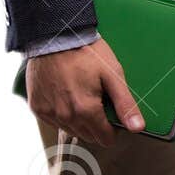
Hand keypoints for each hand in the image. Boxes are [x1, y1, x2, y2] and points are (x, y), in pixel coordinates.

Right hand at [24, 37, 143, 145]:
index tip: (113, 114)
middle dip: (98, 125)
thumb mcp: (112, 74)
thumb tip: (137, 128)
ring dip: (80, 121)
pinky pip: (54, 121)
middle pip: (88, 136)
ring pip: (71, 130)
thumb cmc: (86, 52)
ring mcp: (49, 114)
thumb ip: (125, 104)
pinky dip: (63, 114)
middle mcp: (66, 117)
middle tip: (100, 100)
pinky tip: (67, 96)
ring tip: (83, 95)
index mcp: (86, 111)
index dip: (113, 129)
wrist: (55, 36)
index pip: (105, 139)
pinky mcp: (37, 107)